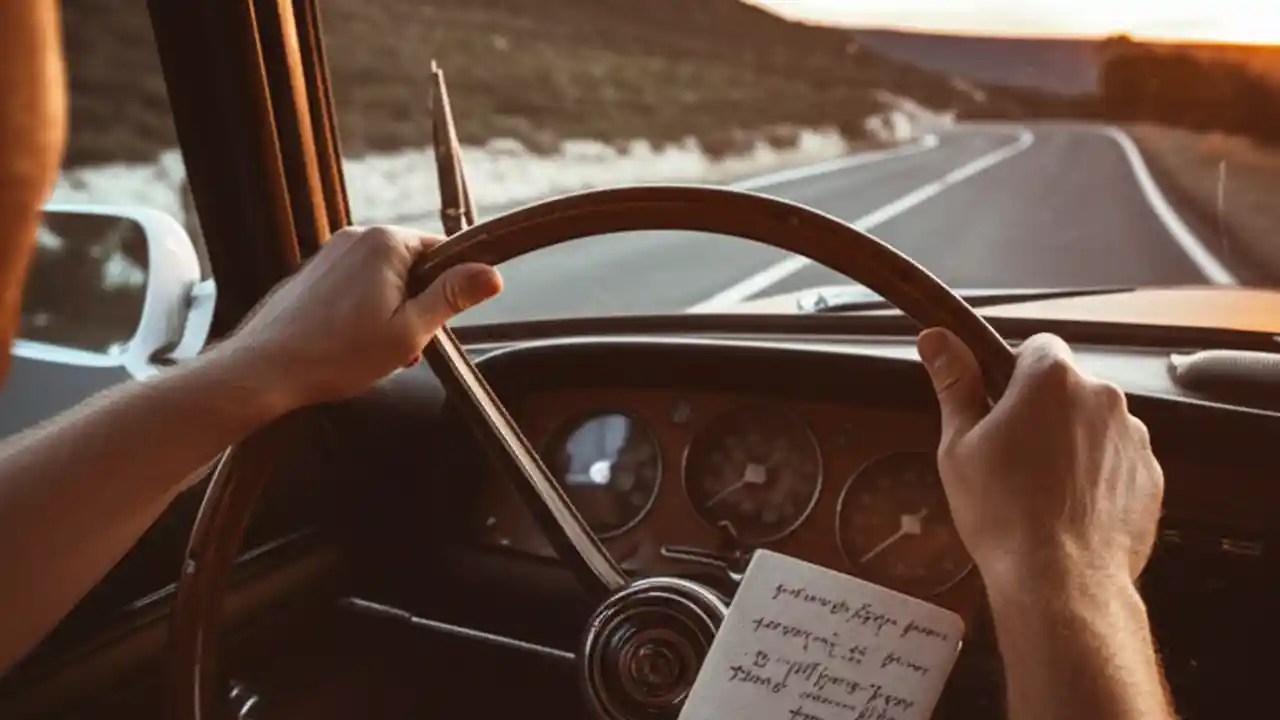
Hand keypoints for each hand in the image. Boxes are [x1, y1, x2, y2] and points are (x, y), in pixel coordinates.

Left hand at [215, 226, 501, 408]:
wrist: (265, 369)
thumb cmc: (338, 355)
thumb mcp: (409, 332)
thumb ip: (452, 298)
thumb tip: (493, 273)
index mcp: (386, 242)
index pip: (443, 252)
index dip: (448, 291)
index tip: (436, 324)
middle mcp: (357, 236)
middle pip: (412, 266)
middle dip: (416, 306)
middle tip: (404, 346)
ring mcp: (331, 252)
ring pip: (383, 279)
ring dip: (390, 312)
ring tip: (375, 351)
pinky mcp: (314, 272)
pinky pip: (356, 285)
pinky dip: (363, 312)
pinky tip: (351, 345)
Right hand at [916, 330, 1162, 595]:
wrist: (1062, 582)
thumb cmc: (1001, 511)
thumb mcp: (959, 446)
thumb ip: (954, 384)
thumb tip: (935, 336)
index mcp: (1051, 380)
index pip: (1037, 347)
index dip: (1014, 373)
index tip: (998, 406)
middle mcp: (1102, 396)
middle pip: (1069, 388)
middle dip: (1045, 411)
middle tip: (1012, 456)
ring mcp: (1134, 438)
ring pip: (1095, 425)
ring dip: (1073, 443)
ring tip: (1043, 491)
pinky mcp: (1152, 477)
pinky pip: (1119, 462)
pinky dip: (1098, 476)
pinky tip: (1071, 510)